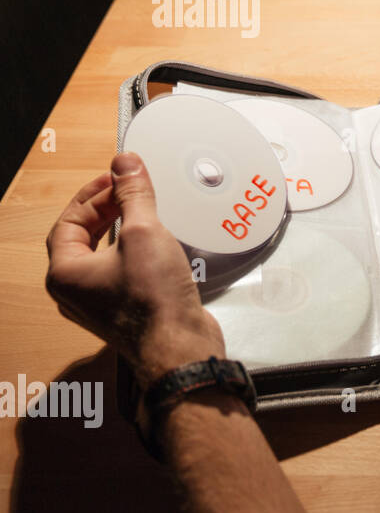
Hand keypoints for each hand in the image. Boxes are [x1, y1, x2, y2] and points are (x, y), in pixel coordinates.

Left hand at [45, 152, 224, 387]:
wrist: (181, 347)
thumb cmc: (154, 301)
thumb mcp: (143, 232)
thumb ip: (133, 194)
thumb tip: (124, 164)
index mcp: (65, 274)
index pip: (69, 221)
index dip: (93, 195)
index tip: (117, 178)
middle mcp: (76, 292)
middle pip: (83, 239)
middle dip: (106, 211)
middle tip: (129, 191)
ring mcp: (100, 304)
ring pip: (104, 257)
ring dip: (122, 232)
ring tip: (144, 213)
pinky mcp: (126, 311)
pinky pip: (122, 273)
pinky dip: (135, 253)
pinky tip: (157, 245)